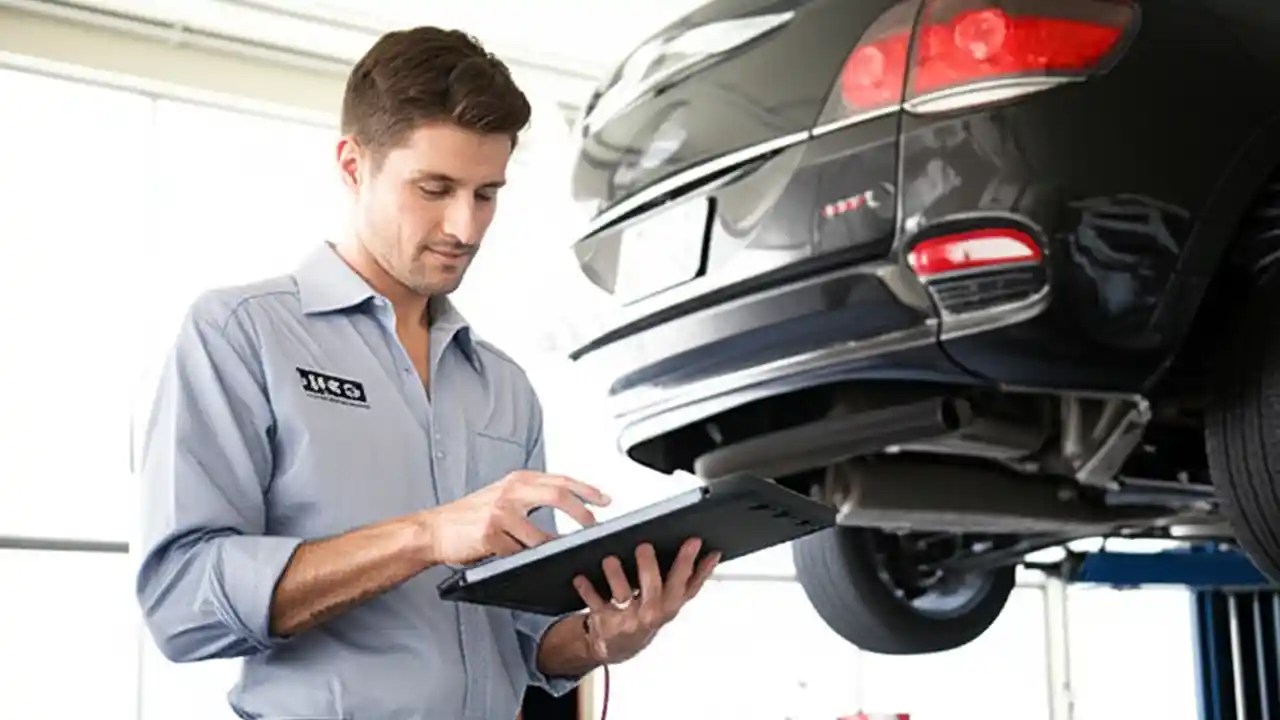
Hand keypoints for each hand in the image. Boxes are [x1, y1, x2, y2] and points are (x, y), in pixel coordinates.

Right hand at [422, 470, 609, 565]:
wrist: (436, 528)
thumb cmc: (470, 516)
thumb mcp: (503, 496)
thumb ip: (531, 497)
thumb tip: (569, 505)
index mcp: (518, 480)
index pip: (561, 480)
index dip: (587, 490)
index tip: (606, 500)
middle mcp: (511, 491)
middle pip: (559, 495)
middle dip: (582, 513)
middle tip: (594, 527)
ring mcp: (500, 512)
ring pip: (540, 534)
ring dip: (555, 548)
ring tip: (563, 555)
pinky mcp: (490, 535)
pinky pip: (518, 553)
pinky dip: (527, 560)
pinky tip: (529, 563)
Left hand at [572, 538, 720, 664]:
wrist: (616, 646)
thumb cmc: (646, 617)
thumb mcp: (672, 603)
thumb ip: (691, 580)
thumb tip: (713, 554)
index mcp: (670, 606)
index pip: (688, 586)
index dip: (695, 566)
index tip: (695, 542)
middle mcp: (651, 613)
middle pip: (654, 591)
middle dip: (649, 568)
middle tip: (644, 546)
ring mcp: (627, 617)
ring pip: (622, 596)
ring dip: (615, 576)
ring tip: (610, 559)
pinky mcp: (604, 619)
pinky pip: (594, 603)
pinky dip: (587, 589)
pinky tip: (581, 577)